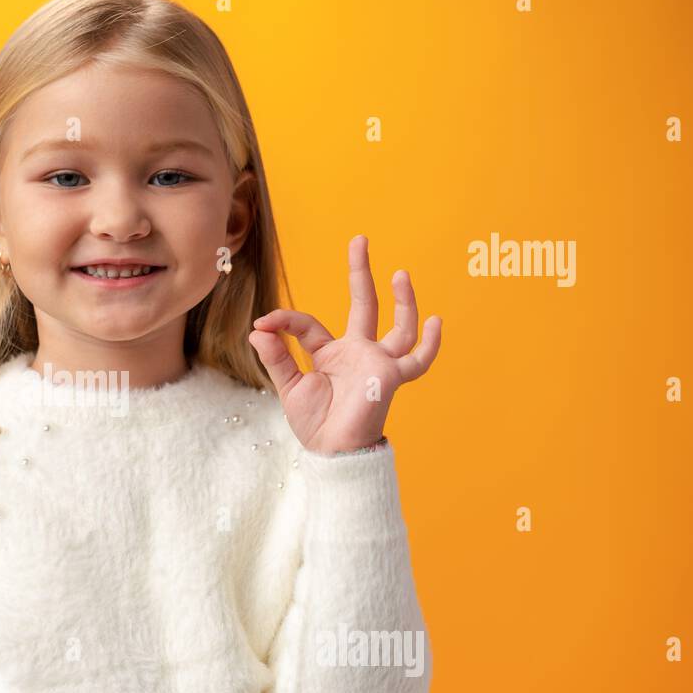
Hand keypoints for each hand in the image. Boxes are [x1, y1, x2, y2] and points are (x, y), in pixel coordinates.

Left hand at [248, 235, 441, 454]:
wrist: (332, 453)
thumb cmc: (315, 424)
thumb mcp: (289, 387)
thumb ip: (275, 357)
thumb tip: (256, 329)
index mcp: (329, 354)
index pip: (308, 325)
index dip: (284, 319)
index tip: (263, 322)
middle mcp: (356, 352)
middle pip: (363, 304)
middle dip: (361, 272)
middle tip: (359, 239)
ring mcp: (376, 362)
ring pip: (397, 326)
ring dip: (402, 301)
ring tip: (400, 273)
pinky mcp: (390, 376)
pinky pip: (418, 359)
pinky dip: (430, 343)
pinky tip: (436, 321)